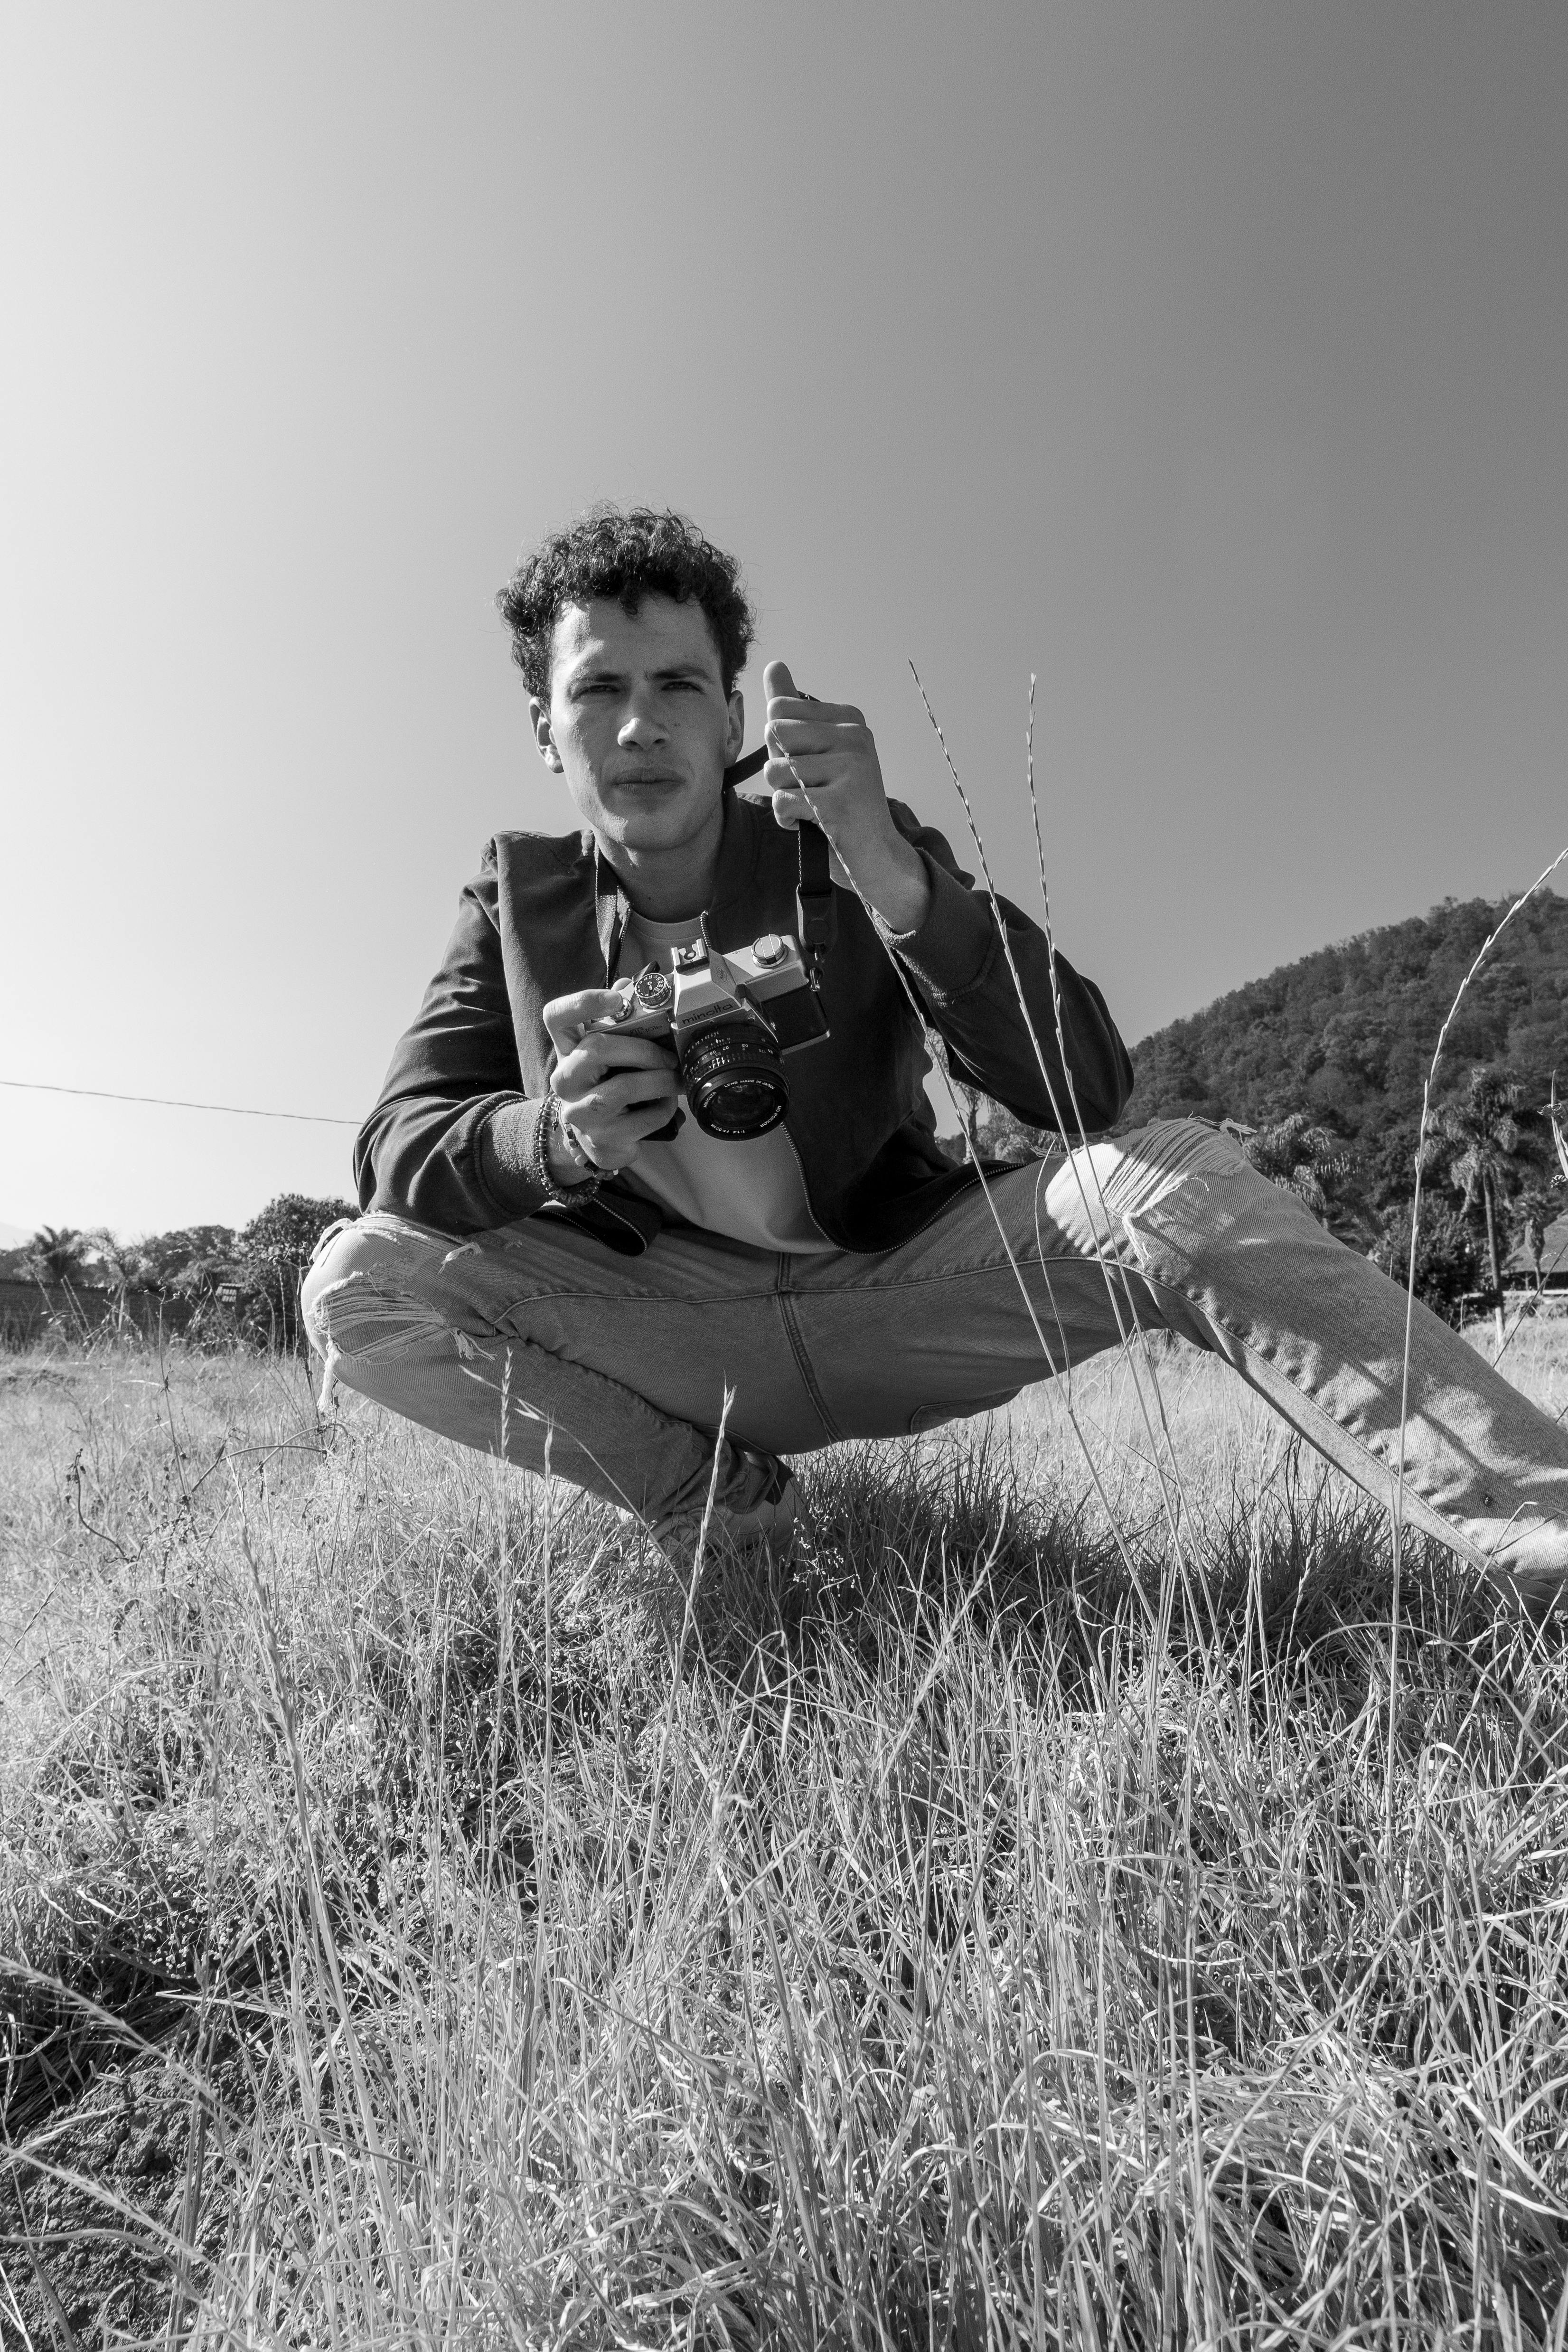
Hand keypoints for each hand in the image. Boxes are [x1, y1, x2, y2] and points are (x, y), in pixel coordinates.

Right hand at [541, 987, 678, 1176]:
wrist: (596, 1140)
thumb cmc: (606, 1086)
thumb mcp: (607, 1055)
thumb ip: (618, 1022)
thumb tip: (630, 987)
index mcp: (567, 1050)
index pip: (557, 1016)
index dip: (583, 1002)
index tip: (616, 999)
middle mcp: (566, 1079)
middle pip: (595, 1049)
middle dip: (643, 1050)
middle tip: (670, 1056)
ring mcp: (580, 1111)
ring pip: (623, 1088)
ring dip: (661, 1080)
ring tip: (677, 1079)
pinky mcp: (603, 1138)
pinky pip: (644, 1118)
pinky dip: (664, 1108)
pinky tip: (667, 1103)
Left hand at [762, 660, 929, 931]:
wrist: (877, 855)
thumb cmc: (840, 803)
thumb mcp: (818, 751)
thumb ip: (794, 710)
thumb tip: (774, 665)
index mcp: (850, 719)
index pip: (780, 709)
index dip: (779, 743)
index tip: (807, 763)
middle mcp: (855, 736)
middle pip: (774, 733)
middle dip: (778, 767)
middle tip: (807, 788)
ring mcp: (852, 767)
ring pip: (775, 769)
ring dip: (782, 795)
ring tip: (810, 806)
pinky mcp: (842, 802)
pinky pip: (783, 800)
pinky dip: (787, 818)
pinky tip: (810, 823)